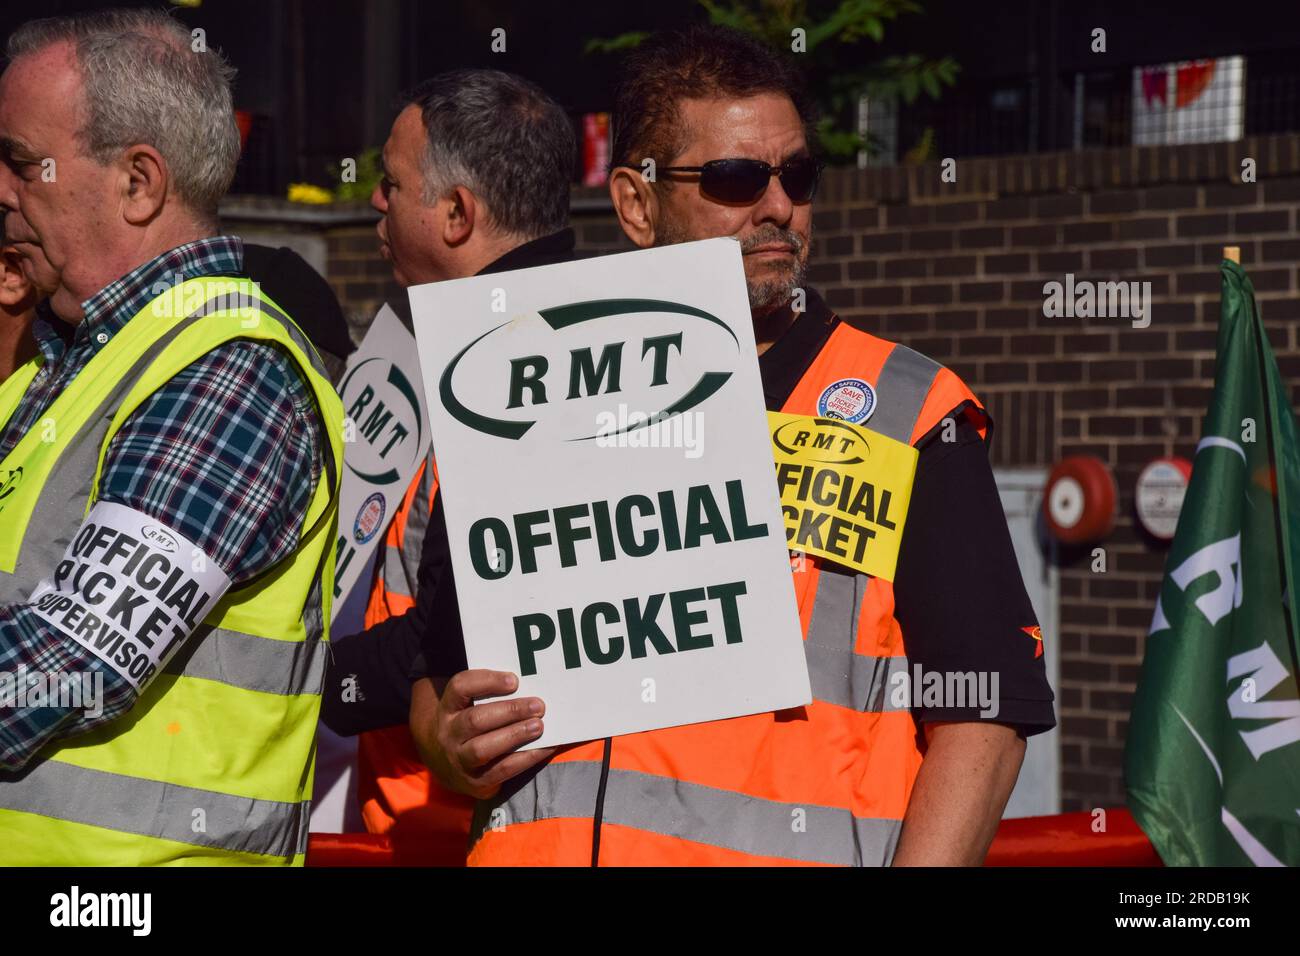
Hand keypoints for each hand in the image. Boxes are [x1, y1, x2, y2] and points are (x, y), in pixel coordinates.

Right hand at [409, 670, 557, 798]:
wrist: (447, 765)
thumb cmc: (469, 727)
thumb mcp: (468, 707)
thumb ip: (490, 696)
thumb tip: (532, 686)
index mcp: (448, 708)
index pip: (460, 687)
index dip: (486, 682)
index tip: (514, 681)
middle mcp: (449, 734)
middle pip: (475, 720)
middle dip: (510, 711)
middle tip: (538, 705)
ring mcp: (459, 760)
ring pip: (483, 748)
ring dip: (515, 735)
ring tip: (539, 726)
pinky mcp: (475, 782)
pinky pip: (502, 770)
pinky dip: (527, 758)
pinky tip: (545, 747)